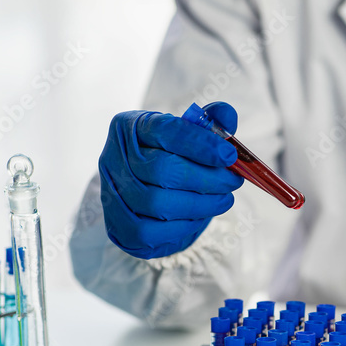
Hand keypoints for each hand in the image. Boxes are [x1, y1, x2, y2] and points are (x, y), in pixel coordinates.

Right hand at [98, 101, 242, 258]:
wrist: (145, 203)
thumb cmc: (170, 161)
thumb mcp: (187, 137)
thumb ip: (208, 124)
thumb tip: (226, 115)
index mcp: (129, 127)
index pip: (165, 131)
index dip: (200, 144)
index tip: (229, 155)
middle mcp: (113, 158)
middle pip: (162, 169)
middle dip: (206, 178)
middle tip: (233, 181)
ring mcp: (112, 195)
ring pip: (159, 203)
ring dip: (201, 204)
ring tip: (224, 199)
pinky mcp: (119, 227)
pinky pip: (154, 231)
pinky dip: (184, 225)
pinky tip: (201, 216)